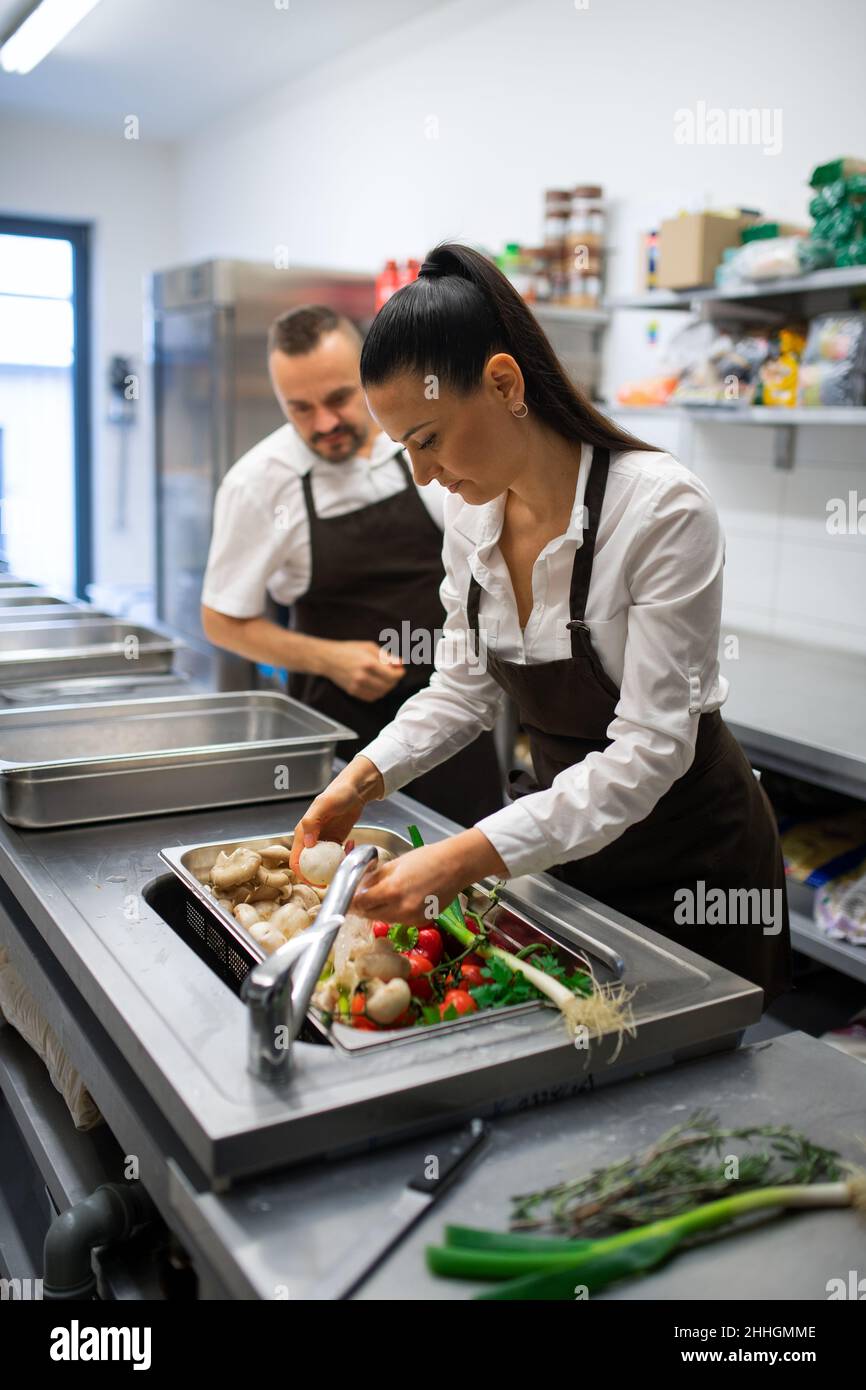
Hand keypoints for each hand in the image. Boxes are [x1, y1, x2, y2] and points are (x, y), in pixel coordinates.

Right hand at [290, 756, 383, 873]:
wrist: (355, 789)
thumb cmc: (338, 793)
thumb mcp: (324, 805)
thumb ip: (312, 822)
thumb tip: (308, 844)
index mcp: (302, 832)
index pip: (296, 861)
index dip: (302, 875)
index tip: (315, 882)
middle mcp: (310, 839)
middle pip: (309, 866)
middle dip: (319, 876)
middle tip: (334, 876)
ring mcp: (323, 841)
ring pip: (324, 864)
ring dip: (334, 866)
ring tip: (347, 855)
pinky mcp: (335, 841)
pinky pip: (336, 856)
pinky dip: (344, 856)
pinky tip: (352, 845)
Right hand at [322, 640, 404, 701]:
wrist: (328, 659)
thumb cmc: (348, 650)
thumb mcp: (369, 647)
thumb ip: (386, 656)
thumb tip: (400, 663)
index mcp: (368, 664)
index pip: (392, 676)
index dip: (400, 674)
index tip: (400, 670)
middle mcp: (363, 677)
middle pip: (388, 686)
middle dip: (394, 680)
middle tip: (393, 673)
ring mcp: (357, 686)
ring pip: (381, 693)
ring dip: (387, 687)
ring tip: (385, 678)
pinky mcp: (353, 692)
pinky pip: (371, 697)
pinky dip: (378, 693)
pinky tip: (376, 684)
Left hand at [351, 830, 509, 926]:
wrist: (456, 865)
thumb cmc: (427, 858)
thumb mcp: (395, 863)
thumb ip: (375, 878)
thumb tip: (359, 888)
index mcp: (393, 890)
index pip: (361, 903)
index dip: (351, 902)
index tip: (346, 898)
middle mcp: (402, 908)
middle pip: (371, 915)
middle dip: (363, 907)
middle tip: (359, 898)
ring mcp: (413, 917)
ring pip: (385, 920)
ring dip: (378, 911)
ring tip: (380, 897)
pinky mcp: (422, 921)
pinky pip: (400, 921)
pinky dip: (394, 913)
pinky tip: (400, 900)